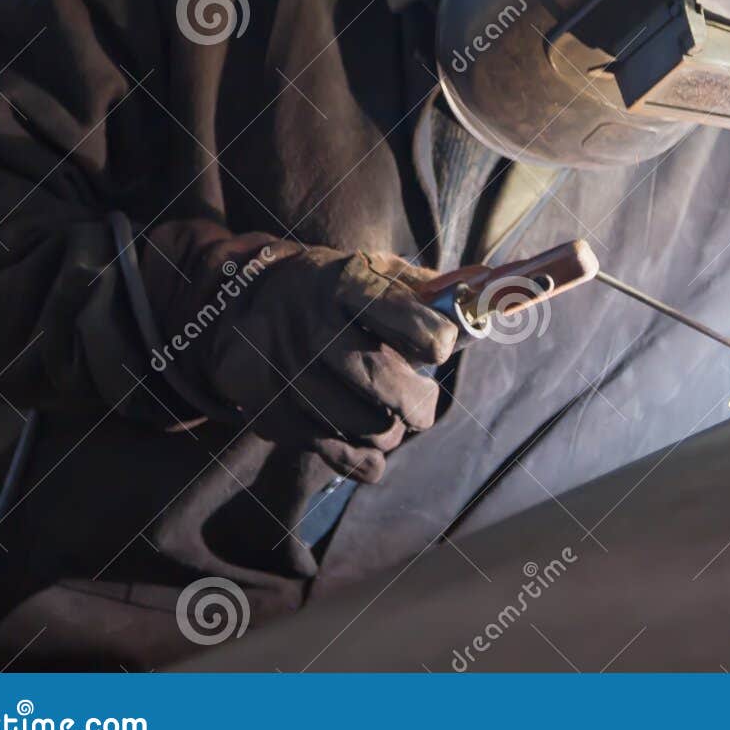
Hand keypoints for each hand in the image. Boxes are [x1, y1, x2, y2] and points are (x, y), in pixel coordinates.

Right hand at [149, 231, 457, 482]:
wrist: (244, 301)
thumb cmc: (332, 289)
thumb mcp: (373, 269)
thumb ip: (426, 290)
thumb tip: (485, 302)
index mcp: (347, 285)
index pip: (403, 316)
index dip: (435, 339)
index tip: (440, 349)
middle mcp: (313, 328)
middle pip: (384, 383)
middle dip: (419, 404)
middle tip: (424, 406)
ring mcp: (289, 372)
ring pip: (365, 426)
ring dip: (392, 431)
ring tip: (391, 418)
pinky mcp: (274, 412)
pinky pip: (338, 455)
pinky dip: (366, 460)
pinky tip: (371, 446)